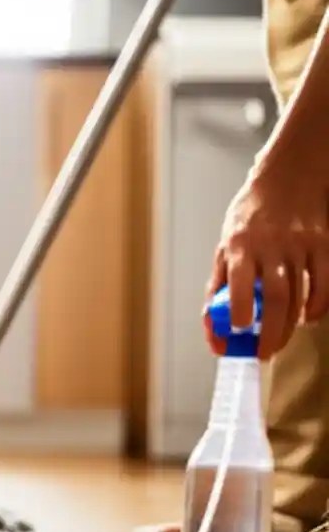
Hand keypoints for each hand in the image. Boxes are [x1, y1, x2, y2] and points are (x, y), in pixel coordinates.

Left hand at [203, 164, 328, 358]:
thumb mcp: (226, 243)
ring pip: (300, 295)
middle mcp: (271, 246)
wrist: (287, 178)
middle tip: (264, 352)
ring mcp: (300, 246)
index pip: (240, 282)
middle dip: (271, 331)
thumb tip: (213, 322)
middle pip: (276, 297)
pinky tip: (308, 318)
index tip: (239, 329)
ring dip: (291, 325)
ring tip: (279, 341)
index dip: (241, 308)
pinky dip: (318, 307)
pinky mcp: (323, 245)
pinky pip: (325, 283)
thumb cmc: (250, 216)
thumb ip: (220, 282)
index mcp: (240, 245)